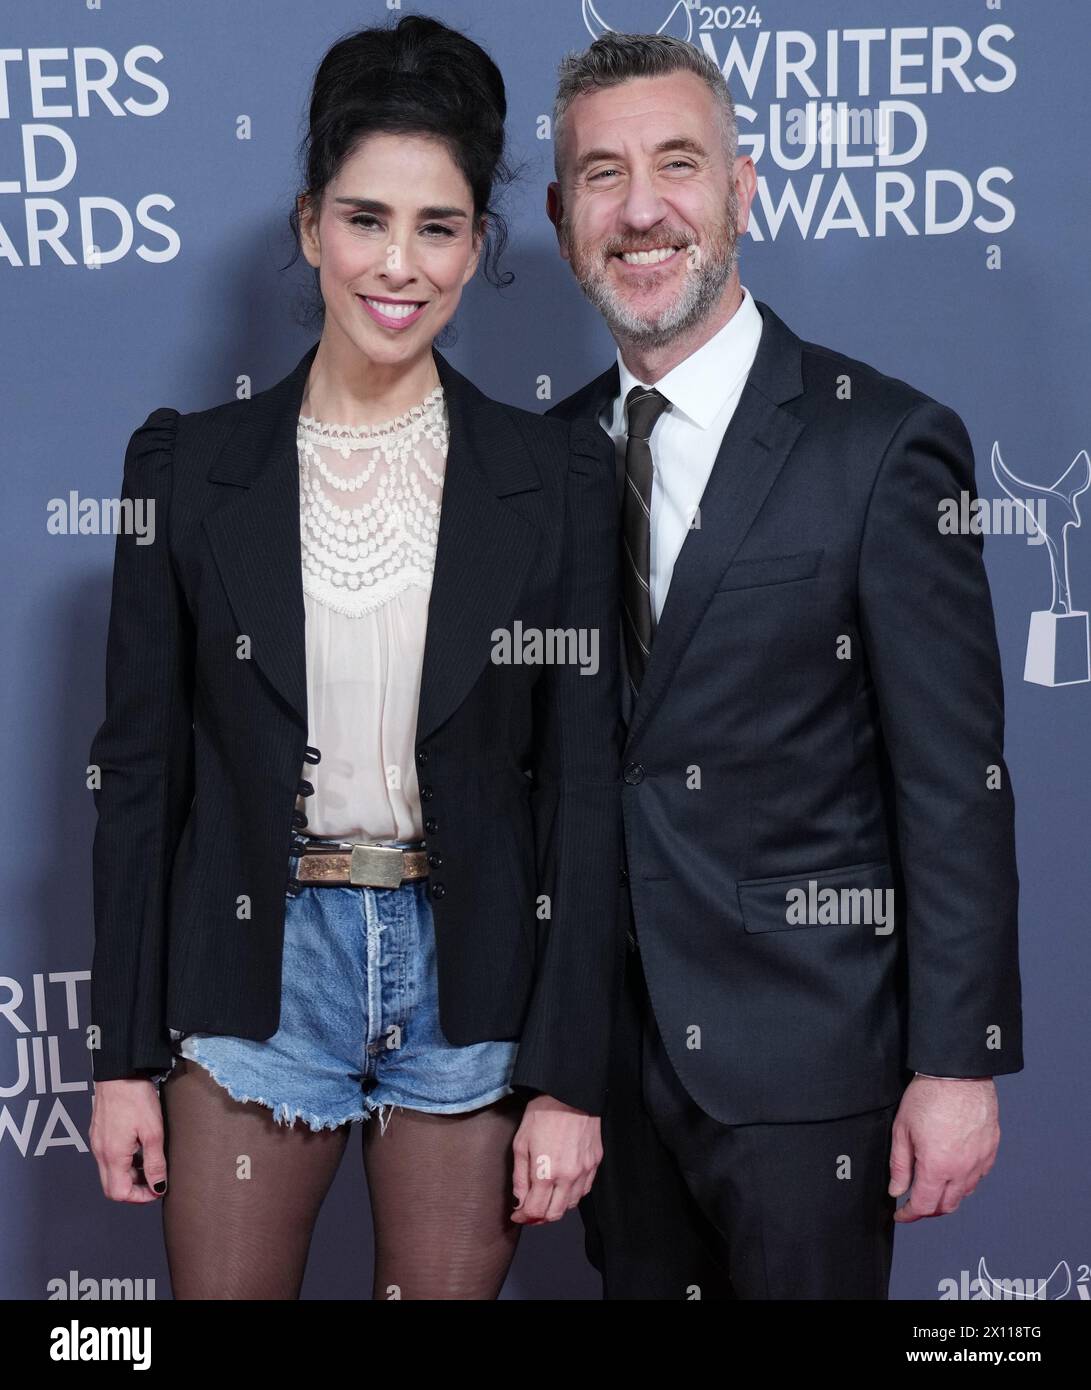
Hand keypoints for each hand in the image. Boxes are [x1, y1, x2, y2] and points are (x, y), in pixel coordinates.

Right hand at [89, 1078, 167, 1202]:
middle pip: (112, 1187)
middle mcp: (100, 1153)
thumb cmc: (136, 1098)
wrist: (119, 1071)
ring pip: (111, 1173)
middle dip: (134, 1189)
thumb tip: (158, 1186)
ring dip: (130, 1175)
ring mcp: (97, 1143)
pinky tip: (139, 1149)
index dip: (139, 1197)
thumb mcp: (153, 1132)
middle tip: (155, 1179)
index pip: (119, 1194)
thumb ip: (154, 1162)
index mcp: (112, 1156)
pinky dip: (124, 1162)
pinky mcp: (99, 1134)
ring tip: (150, 1162)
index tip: (158, 1188)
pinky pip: (109, 1158)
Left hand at [510, 1094, 602, 1224]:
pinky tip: (563, 1185)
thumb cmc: (542, 1114)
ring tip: (546, 1197)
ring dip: (557, 1206)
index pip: (536, 1211)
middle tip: (530, 1210)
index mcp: (546, 1173)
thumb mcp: (521, 1144)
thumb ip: (519, 1178)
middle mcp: (568, 1176)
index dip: (524, 1217)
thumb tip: (519, 1203)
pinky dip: (572, 1194)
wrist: (569, 1092)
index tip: (518, 1214)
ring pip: (571, 1204)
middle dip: (540, 1217)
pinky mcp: (595, 1162)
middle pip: (555, 1214)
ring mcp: (585, 1170)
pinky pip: (585, 1189)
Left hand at [889, 1075, 998, 1221]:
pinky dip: (965, 1181)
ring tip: (933, 1188)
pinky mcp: (991, 1150)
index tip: (901, 1214)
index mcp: (938, 1167)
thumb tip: (897, 1189)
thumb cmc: (929, 1096)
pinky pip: (979, 1176)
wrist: (958, 1074)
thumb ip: (899, 1165)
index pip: (924, 1206)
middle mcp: (962, 1170)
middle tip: (915, 1204)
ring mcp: (980, 1161)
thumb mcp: (902, 1130)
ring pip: (965, 1193)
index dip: (910, 1214)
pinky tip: (954, 1171)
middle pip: (947, 1206)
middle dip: (929, 1210)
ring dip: (948, 1197)